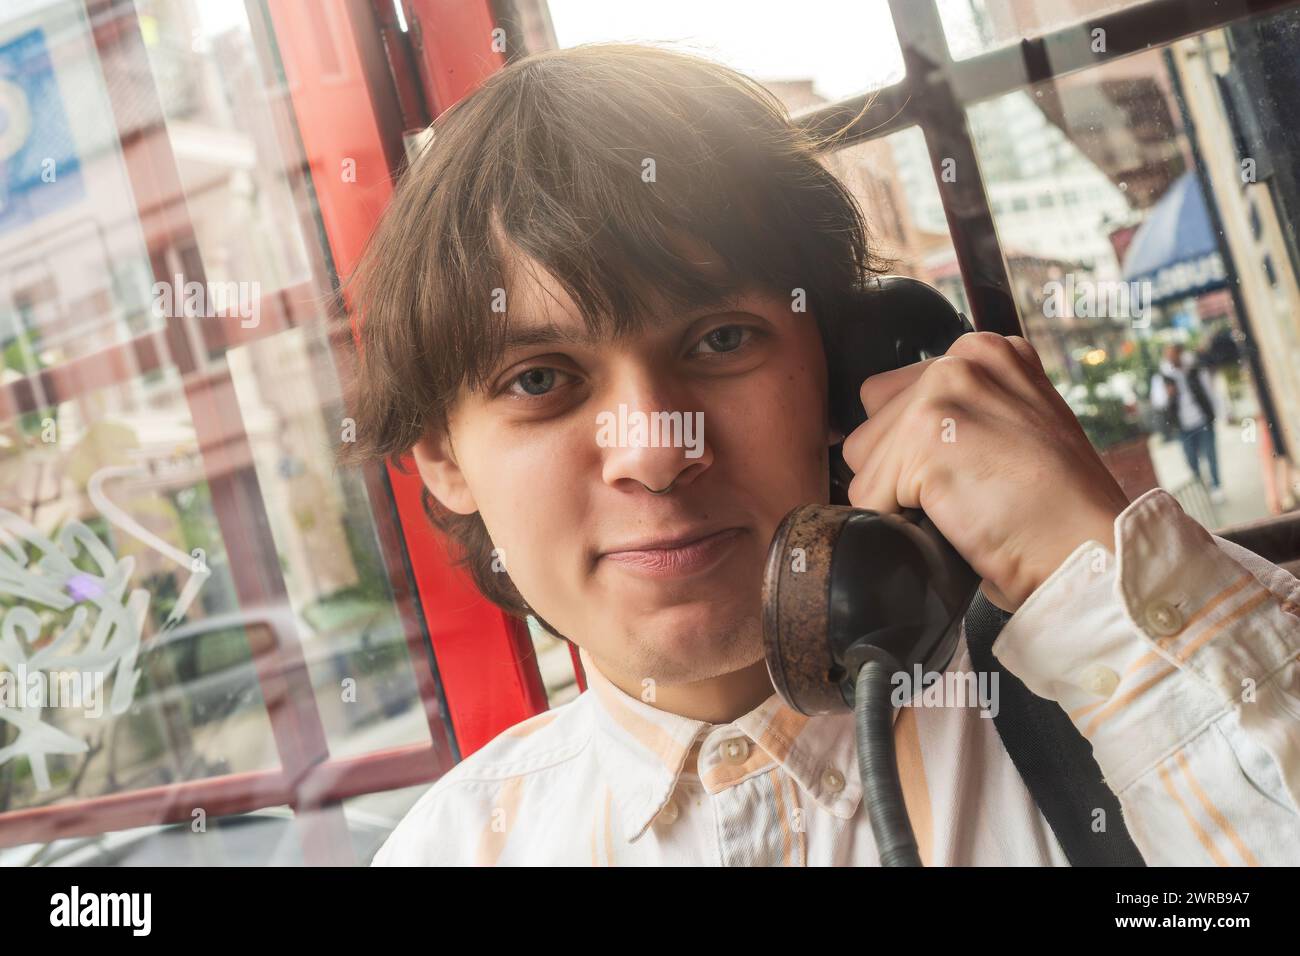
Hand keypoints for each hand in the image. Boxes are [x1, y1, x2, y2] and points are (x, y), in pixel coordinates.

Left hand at [840, 332, 1129, 609]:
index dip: (910, 449)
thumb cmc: (1055, 510)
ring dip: (894, 496)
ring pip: (864, 458)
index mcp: (986, 353)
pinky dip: (894, 522)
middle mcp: (963, 358)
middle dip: (897, 469)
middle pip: (872, 422)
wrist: (1088, 551)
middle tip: (959, 496)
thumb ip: (961, 414)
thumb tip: (890, 441)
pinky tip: (947, 523)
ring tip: (957, 509)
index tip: (956, 474)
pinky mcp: (923, 435)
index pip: (895, 396)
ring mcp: (942, 391)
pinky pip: (867, 494)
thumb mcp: (1015, 429)